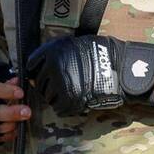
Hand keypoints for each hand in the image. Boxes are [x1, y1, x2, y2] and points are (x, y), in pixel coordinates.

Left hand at [23, 35, 153, 116]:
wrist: (121, 66)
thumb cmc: (100, 53)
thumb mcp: (74, 45)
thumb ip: (56, 54)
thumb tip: (38, 69)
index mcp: (53, 50)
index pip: (31, 65)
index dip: (36, 70)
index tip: (42, 74)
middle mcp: (53, 66)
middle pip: (38, 82)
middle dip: (45, 85)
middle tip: (58, 87)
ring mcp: (61, 83)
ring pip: (47, 96)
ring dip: (54, 96)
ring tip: (67, 94)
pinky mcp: (70, 99)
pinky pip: (58, 108)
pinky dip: (63, 107)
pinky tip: (72, 103)